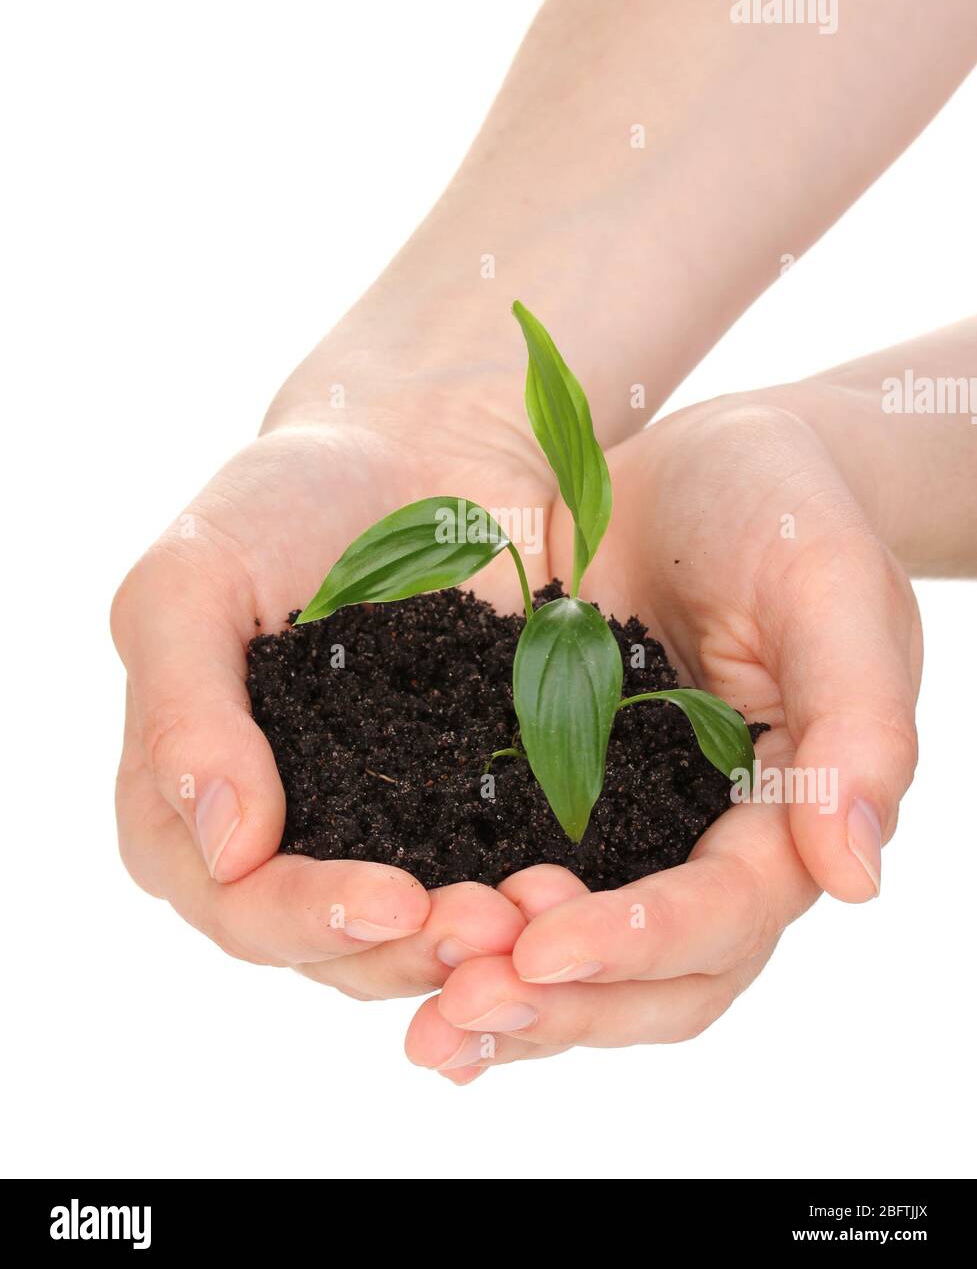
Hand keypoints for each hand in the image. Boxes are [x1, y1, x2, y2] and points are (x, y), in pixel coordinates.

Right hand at [110, 338, 555, 996]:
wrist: (415, 442)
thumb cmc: (283, 499)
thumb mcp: (194, 580)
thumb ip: (182, 707)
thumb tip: (224, 849)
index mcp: (187, 799)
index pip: (234, 903)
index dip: (305, 920)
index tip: (394, 900)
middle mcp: (280, 833)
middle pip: (328, 947)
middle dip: (405, 950)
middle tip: (489, 929)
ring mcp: (378, 824)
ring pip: (413, 936)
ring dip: (472, 944)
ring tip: (537, 920)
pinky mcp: (469, 800)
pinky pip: (492, 873)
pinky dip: (527, 896)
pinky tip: (576, 890)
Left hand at [405, 400, 921, 1079]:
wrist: (700, 463)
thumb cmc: (785, 506)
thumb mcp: (828, 586)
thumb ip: (858, 719)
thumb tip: (853, 872)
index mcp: (784, 811)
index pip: (726, 913)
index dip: (641, 940)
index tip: (542, 945)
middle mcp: (702, 843)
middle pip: (650, 980)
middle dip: (560, 1003)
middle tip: (458, 1004)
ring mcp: (622, 828)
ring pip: (577, 962)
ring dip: (505, 996)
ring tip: (422, 1009)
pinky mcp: (548, 792)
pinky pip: (510, 887)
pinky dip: (468, 938)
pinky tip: (394, 958)